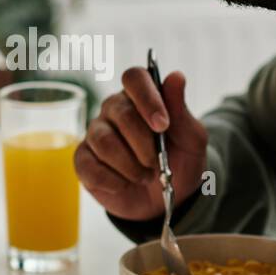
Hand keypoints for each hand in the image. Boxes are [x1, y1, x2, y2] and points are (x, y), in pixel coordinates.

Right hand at [74, 67, 207, 221]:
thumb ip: (182, 111)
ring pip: (104, 142)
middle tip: (157, 163)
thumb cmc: (179, 162)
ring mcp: (96, 134)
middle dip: (143, 144)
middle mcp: (114, 110)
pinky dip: (112, 181)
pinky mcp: (84, 160)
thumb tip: (176, 76)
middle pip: (121, 113)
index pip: (135, 77)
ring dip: (130, 166)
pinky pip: (89, 166)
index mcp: (142, 97)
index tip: (162, 125)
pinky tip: (124, 184)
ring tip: (144, 176)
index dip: (147, 98)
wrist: (168, 198)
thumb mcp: (191, 140)